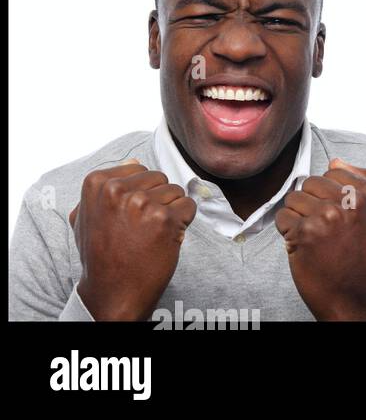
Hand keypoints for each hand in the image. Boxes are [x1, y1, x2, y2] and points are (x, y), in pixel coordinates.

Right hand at [69, 158, 195, 320]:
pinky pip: (189, 206)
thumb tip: (133, 160)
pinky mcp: (165, 219)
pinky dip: (183, 223)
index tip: (127, 217)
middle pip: (160, 178)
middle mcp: (118, 190)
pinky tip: (165, 239)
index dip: (140, 193)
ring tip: (150, 235)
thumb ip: (105, 188)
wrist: (111, 293)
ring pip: (176, 191)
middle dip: (157, 201)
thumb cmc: (101, 256)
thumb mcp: (89, 218)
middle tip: (140, 229)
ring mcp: (142, 204)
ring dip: (170, 213)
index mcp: (97, 183)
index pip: (140, 170)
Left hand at [276, 158, 365, 319]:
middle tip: (320, 227)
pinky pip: (282, 218)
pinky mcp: (305, 233)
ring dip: (297, 217)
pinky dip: (287, 232)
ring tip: (310, 236)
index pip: (334, 171)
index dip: (328, 193)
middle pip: (311, 182)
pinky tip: (301, 245)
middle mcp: (351, 201)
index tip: (333, 213)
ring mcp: (327, 216)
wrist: (356, 299)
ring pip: (294, 198)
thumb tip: (335, 161)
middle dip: (310, 202)